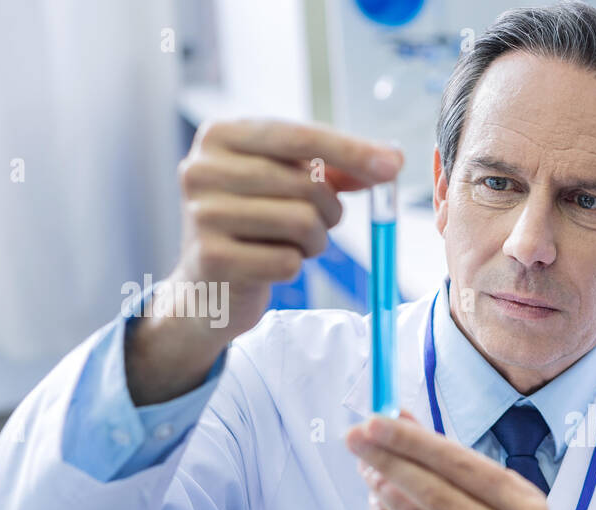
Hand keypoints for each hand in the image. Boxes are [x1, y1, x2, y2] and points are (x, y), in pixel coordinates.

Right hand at [174, 117, 403, 337]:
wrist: (205, 288)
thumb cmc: (254, 226)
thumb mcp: (284, 184)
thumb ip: (332, 168)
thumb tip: (390, 161)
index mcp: (219, 136)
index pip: (298, 135)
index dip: (351, 150)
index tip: (394, 165)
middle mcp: (202, 169)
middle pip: (306, 184)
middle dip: (330, 210)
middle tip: (316, 224)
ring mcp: (202, 214)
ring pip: (303, 222)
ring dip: (315, 241)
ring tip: (292, 244)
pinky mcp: (213, 259)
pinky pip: (289, 262)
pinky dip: (293, 266)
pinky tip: (270, 265)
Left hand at [345, 411, 571, 509]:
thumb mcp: (487, 490)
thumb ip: (444, 454)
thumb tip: (393, 416)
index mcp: (528, 509)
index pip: (462, 465)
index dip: (414, 441)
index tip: (374, 421)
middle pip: (436, 495)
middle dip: (389, 460)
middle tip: (354, 438)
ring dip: (383, 490)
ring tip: (368, 470)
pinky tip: (377, 504)